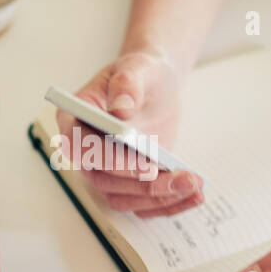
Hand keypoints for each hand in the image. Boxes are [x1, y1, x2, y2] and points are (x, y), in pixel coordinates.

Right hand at [56, 49, 204, 217]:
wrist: (157, 86)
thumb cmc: (141, 73)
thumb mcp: (137, 67)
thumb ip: (127, 84)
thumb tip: (120, 109)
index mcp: (75, 120)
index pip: (80, 147)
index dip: (108, 160)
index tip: (144, 164)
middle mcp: (85, 151)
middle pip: (103, 180)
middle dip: (143, 185)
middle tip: (179, 178)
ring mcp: (106, 171)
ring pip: (123, 198)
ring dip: (158, 198)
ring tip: (193, 184)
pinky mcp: (129, 183)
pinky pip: (143, 204)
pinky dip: (169, 204)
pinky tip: (195, 195)